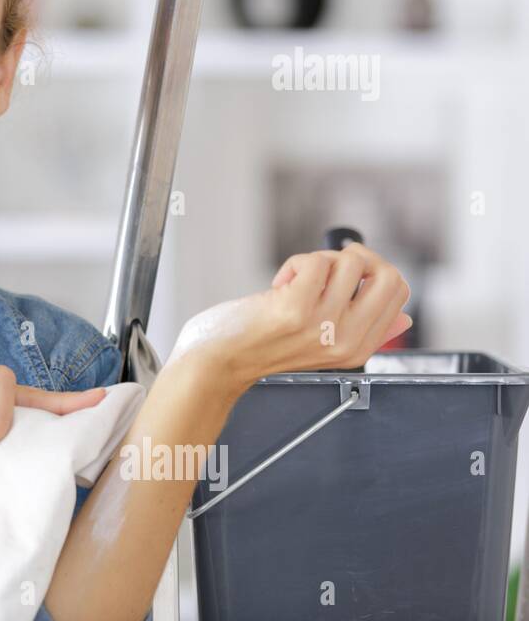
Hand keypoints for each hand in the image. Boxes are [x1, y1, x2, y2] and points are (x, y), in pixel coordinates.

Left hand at [165, 241, 411, 388]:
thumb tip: (404, 318)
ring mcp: (323, 325)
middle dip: (358, 257)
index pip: (398, 293)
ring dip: (317, 261)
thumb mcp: (324, 346)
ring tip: (296, 282)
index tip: (345, 273)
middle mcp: (346, 340)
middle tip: (328, 266)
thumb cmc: (261, 347)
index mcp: (358, 348)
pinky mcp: (295, 308)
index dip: (373, 270)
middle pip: (388, 274)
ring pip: (349, 261)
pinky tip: (279, 285)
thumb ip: (366, 331)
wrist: (217, 362)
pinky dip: (294, 264)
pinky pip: (314, 262)